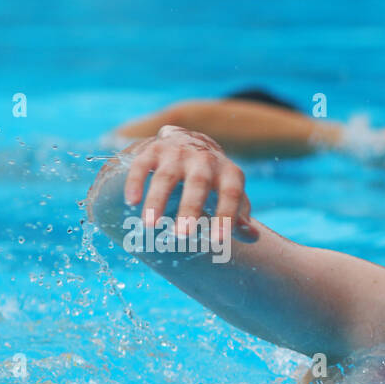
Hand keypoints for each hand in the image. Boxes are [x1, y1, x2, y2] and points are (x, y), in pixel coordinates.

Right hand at [122, 125, 253, 244]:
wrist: (193, 142)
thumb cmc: (216, 181)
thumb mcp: (233, 195)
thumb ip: (240, 217)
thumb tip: (252, 237)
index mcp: (229, 173)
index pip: (231, 195)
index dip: (226, 217)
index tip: (218, 241)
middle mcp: (205, 159)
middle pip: (198, 185)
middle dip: (189, 210)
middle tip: (181, 236)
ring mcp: (178, 153)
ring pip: (166, 177)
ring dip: (157, 201)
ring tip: (149, 226)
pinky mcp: (154, 150)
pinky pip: (142, 164)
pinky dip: (135, 182)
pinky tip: (131, 202)